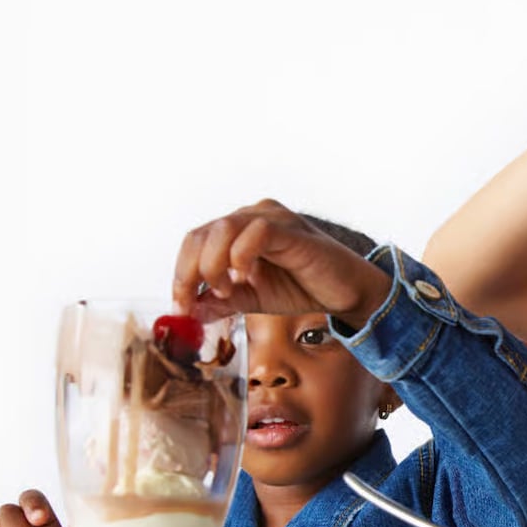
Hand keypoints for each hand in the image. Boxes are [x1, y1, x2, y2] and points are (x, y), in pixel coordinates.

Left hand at [173, 199, 390, 327]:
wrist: (346, 293)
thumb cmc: (303, 288)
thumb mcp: (252, 299)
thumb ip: (221, 301)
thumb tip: (190, 311)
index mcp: (238, 230)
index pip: (195, 241)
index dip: (181, 274)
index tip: (180, 307)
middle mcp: (252, 216)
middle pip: (201, 233)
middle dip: (189, 272)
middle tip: (192, 303)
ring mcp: (271, 218)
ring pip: (222, 229)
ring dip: (213, 265)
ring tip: (227, 289)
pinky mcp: (290, 229)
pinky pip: (255, 232)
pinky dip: (241, 256)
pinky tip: (247, 278)